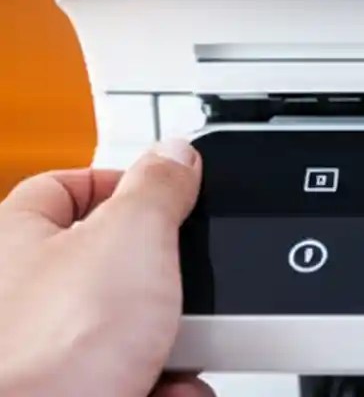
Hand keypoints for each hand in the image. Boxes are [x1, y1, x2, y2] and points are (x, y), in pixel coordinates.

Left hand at [0, 140, 210, 396]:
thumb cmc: (47, 352)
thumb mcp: (132, 239)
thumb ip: (158, 186)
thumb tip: (175, 154)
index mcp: (14, 238)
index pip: (64, 187)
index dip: (119, 183)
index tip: (164, 189)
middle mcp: (21, 295)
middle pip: (112, 263)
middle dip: (164, 278)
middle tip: (184, 277)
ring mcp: (46, 350)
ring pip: (131, 329)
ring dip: (174, 340)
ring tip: (181, 345)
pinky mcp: (77, 390)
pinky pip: (136, 376)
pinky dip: (164, 383)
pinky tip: (168, 386)